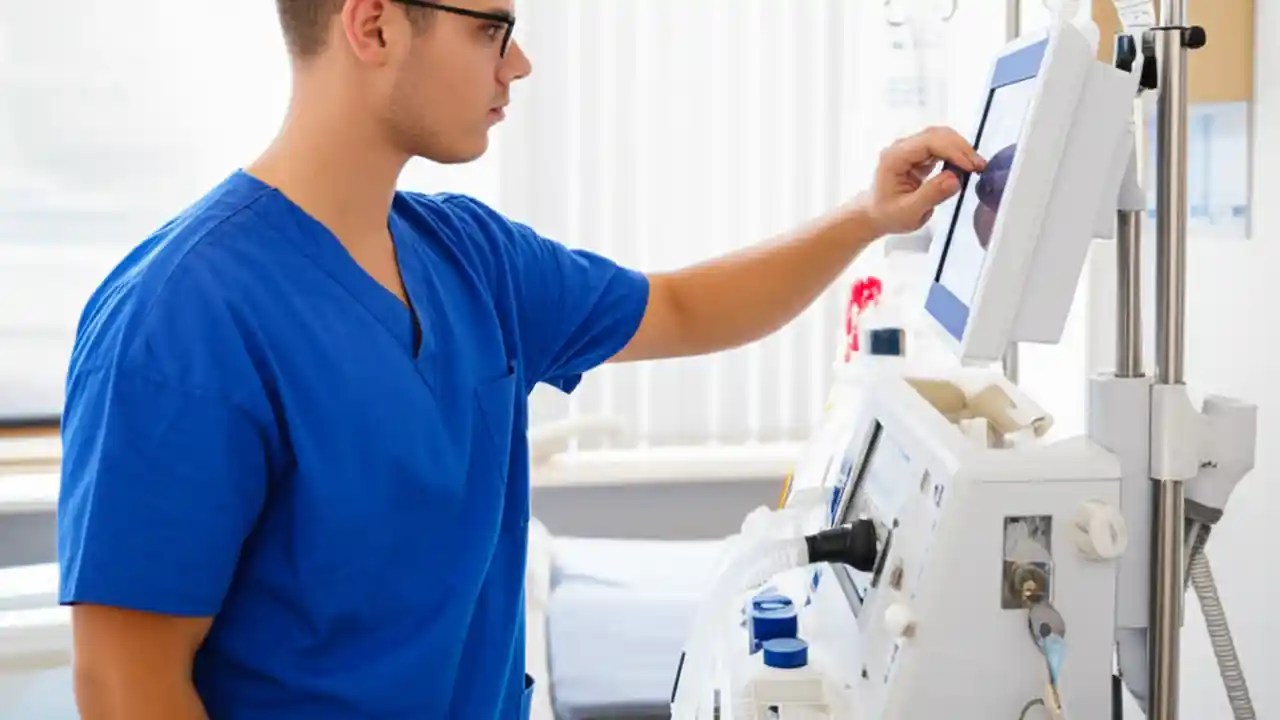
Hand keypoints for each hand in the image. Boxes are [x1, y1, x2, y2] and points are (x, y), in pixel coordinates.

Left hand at [860, 126, 985, 235]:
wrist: (875, 214)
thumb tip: (955, 178)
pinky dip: (955, 154)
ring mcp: (910, 149)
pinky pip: (941, 146)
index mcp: (894, 157)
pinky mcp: (918, 154)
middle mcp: (901, 148)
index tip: (971, 166)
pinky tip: (965, 166)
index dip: (953, 151)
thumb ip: (931, 195)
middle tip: (979, 166)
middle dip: (961, 148)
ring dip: (961, 149)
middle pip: (937, 135)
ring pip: (941, 138)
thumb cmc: (887, 214)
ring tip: (975, 167)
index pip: (928, 143)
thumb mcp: (909, 212)